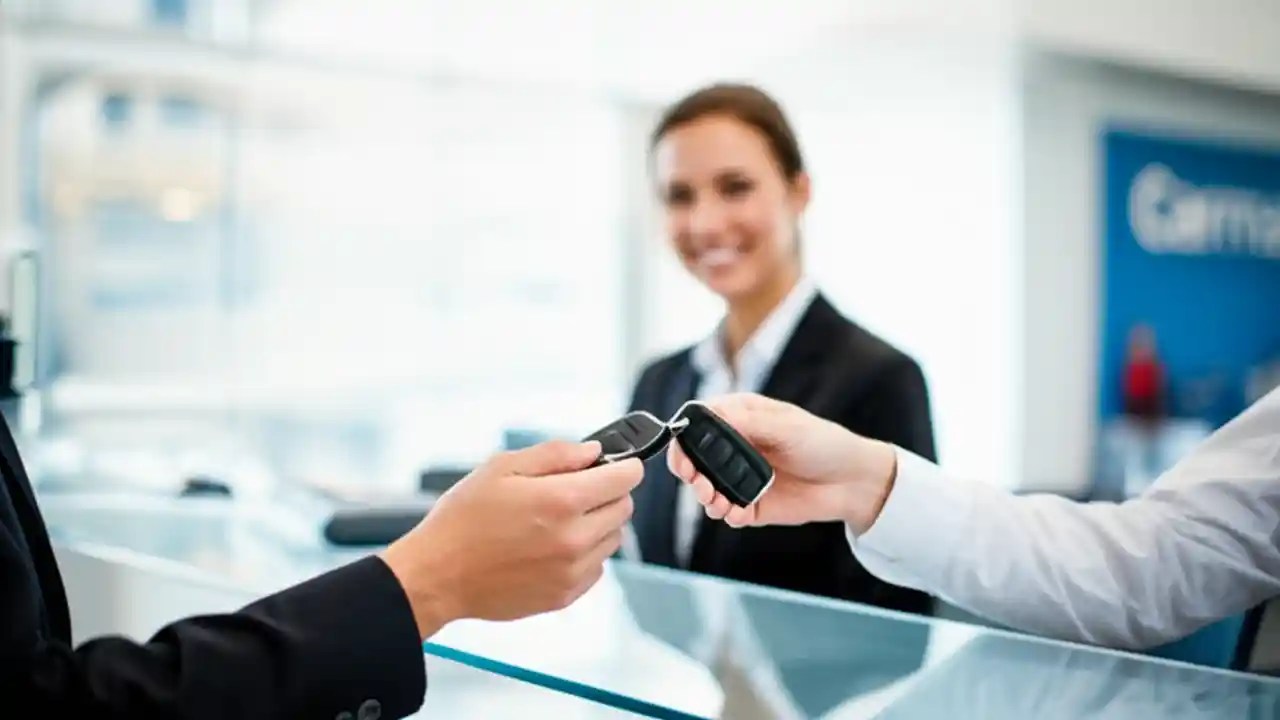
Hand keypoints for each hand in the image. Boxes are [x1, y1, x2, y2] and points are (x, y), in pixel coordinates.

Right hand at [380, 440, 641, 638]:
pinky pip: (596, 567)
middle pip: (623, 508)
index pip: (625, 479)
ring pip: (612, 539)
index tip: (614, 464)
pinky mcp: (565, 596)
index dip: (622, 465)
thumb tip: (593, 451)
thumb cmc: (463, 519)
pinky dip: (584, 554)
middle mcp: (574, 539)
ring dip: (596, 525)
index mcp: (561, 501)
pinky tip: (550, 547)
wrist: (437, 575)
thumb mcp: (502, 467)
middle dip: (607, 493)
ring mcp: (571, 571)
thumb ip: (556, 454)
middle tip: (573, 491)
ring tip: (557, 521)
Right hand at [666, 393, 897, 532]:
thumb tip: (708, 414)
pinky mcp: (752, 504)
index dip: (684, 437)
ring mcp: (742, 477)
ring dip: (705, 497)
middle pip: (694, 459)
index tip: (682, 453)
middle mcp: (736, 447)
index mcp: (741, 418)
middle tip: (698, 482)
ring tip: (717, 501)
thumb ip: (747, 422)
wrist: (854, 482)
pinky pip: (729, 511)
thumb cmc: (824, 443)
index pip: (699, 423)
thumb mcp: (787, 426)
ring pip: (706, 488)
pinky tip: (739, 512)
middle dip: (690, 472)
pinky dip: (727, 514)